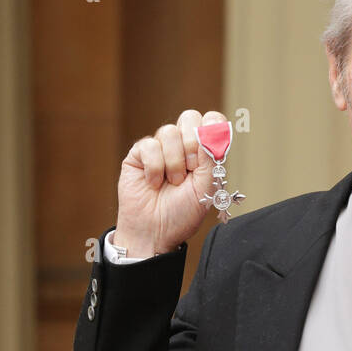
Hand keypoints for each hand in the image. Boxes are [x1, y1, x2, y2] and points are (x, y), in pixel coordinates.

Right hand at [115, 108, 226, 257]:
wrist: (155, 232)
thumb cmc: (181, 214)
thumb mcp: (206, 189)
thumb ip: (212, 159)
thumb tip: (211, 130)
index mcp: (203, 153)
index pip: (211, 122)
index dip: (212, 128)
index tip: (210, 148)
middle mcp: (182, 147)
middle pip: (189, 117)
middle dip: (192, 144)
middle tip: (191, 170)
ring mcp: (160, 148)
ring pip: (169, 132)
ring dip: (173, 163)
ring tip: (172, 183)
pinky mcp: (139, 154)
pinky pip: (149, 145)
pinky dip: (155, 167)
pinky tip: (153, 183)